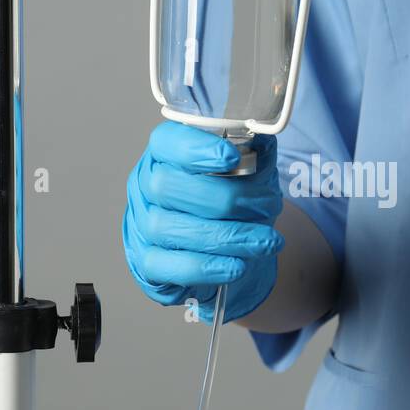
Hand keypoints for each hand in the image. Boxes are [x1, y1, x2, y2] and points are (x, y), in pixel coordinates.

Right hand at [124, 122, 283, 322]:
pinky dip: (205, 267)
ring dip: (226, 236)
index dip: (196, 148)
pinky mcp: (147, 262)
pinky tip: (236, 266)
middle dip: (224, 198)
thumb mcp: (251, 172)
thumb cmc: (232, 204)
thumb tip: (262, 141)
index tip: (232, 157)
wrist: (227, 250)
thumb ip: (255, 154)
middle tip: (268, 206)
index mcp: (166, 154)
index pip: (166, 141)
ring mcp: (142, 225)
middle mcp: (146, 186)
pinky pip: (167, 266)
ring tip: (266, 241)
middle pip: (166, 186)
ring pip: (168, 228)